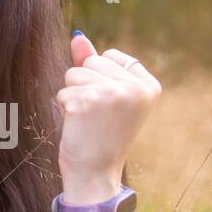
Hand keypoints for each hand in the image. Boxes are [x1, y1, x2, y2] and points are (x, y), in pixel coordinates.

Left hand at [55, 31, 161, 203]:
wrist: (95, 176)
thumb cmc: (101, 137)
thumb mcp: (106, 97)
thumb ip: (94, 63)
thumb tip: (77, 36)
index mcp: (149, 85)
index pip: (111, 55)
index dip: (101, 78)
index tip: (110, 108)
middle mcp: (135, 87)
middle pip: (91, 62)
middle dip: (85, 85)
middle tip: (97, 117)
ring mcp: (112, 93)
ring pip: (74, 74)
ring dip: (73, 96)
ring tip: (87, 121)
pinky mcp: (87, 101)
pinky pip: (63, 91)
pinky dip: (64, 108)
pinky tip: (78, 127)